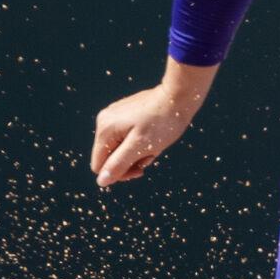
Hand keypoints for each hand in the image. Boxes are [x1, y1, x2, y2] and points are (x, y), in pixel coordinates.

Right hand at [89, 59, 216, 185]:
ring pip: (120, 148)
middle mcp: (105, 121)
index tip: (140, 169)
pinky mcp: (125, 114)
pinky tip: (154, 137)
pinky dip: (140, 142)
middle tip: (151, 156)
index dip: (119, 173)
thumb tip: (101, 181)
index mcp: (105, 130)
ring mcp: (115, 116)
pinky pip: (127, 137)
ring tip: (155, 145)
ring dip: (138, 153)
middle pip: (109, 157)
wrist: (180, 96)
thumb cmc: (162, 121)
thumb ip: (119, 164)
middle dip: (130, 161)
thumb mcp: (141, 147)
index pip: (99, 166)